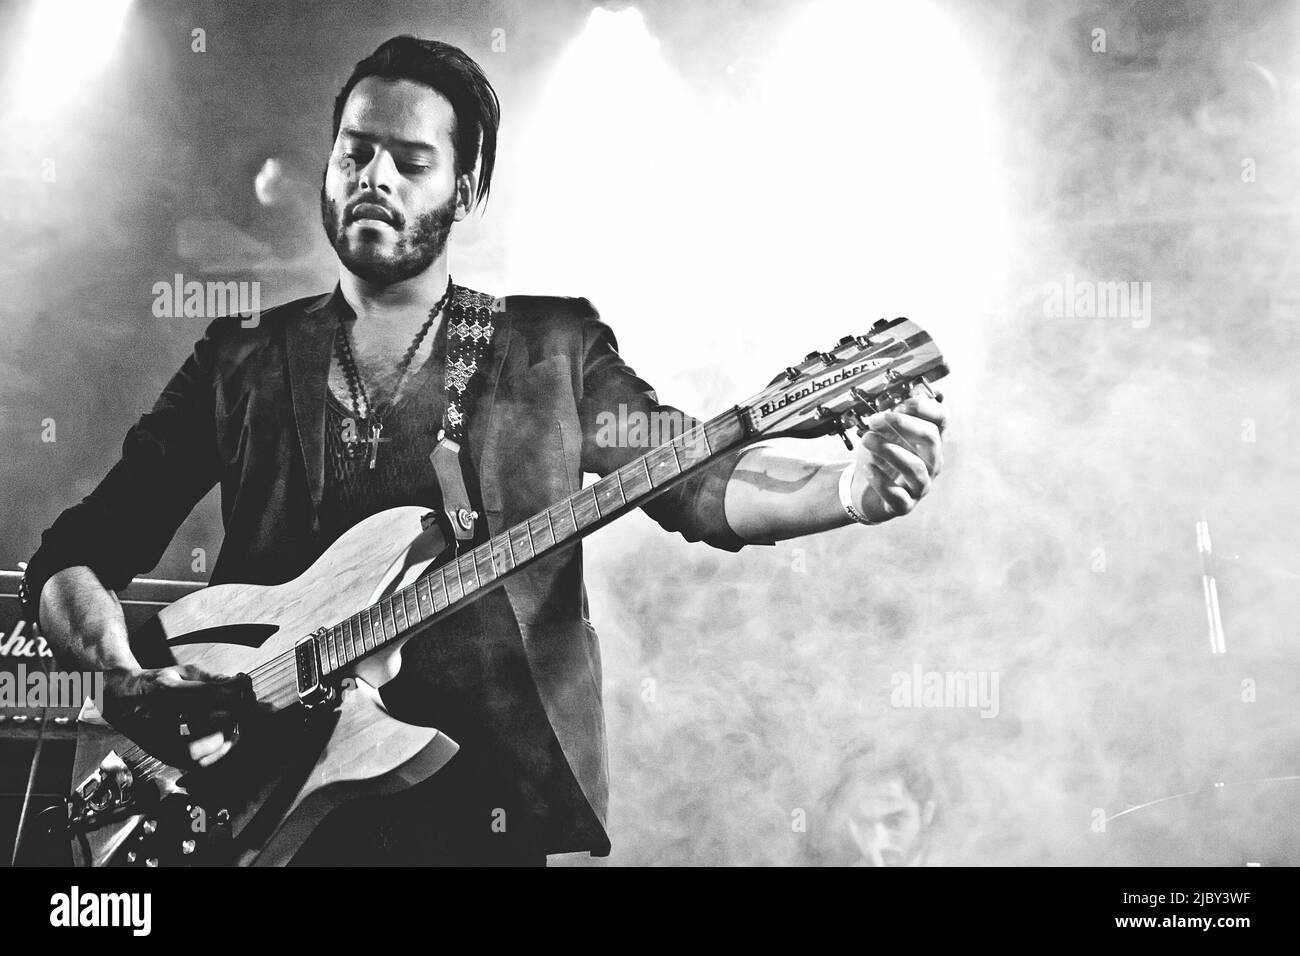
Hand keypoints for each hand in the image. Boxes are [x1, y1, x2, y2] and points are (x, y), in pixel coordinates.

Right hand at [103, 665, 253, 768]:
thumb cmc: (154, 684)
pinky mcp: (164, 756)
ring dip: (224, 739)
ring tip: (234, 724)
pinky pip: (195, 764)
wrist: (119, 700)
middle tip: (242, 708)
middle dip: (232, 717)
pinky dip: (215, 754)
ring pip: (200, 752)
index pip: (208, 695)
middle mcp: (160, 720)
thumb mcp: (181, 671)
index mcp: (165, 693)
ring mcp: (159, 742)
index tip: (244, 687)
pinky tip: (223, 739)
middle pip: (205, 727)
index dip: (233, 692)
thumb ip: (212, 678)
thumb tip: (241, 685)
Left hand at [850, 385, 947, 522]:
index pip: (942, 419)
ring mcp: (920, 486)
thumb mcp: (882, 432)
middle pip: (932, 439)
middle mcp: (931, 462)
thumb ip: (891, 414)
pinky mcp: (903, 506)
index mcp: (929, 441)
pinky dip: (881, 481)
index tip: (901, 401)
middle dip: (903, 424)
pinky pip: (898, 496)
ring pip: (916, 468)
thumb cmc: (877, 457)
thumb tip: (903, 390)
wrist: (862, 491)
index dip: (925, 407)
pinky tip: (868, 468)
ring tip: (867, 440)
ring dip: (889, 450)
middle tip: (875, 419)